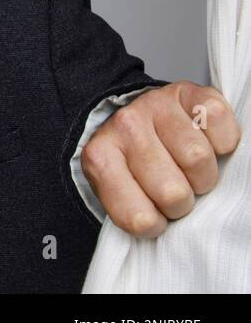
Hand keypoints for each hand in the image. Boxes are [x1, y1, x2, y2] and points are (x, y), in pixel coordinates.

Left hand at [81, 81, 241, 236]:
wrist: (133, 115)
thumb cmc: (132, 161)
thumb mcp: (119, 189)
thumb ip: (133, 211)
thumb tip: (162, 230)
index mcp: (100, 158)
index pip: (139, 218)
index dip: (156, 223)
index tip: (154, 212)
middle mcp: (124, 127)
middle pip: (174, 191)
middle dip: (182, 200)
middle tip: (176, 187)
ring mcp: (154, 105)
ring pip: (199, 160)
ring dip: (203, 174)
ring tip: (189, 168)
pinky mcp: (187, 92)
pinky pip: (218, 125)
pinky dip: (222, 141)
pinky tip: (206, 142)